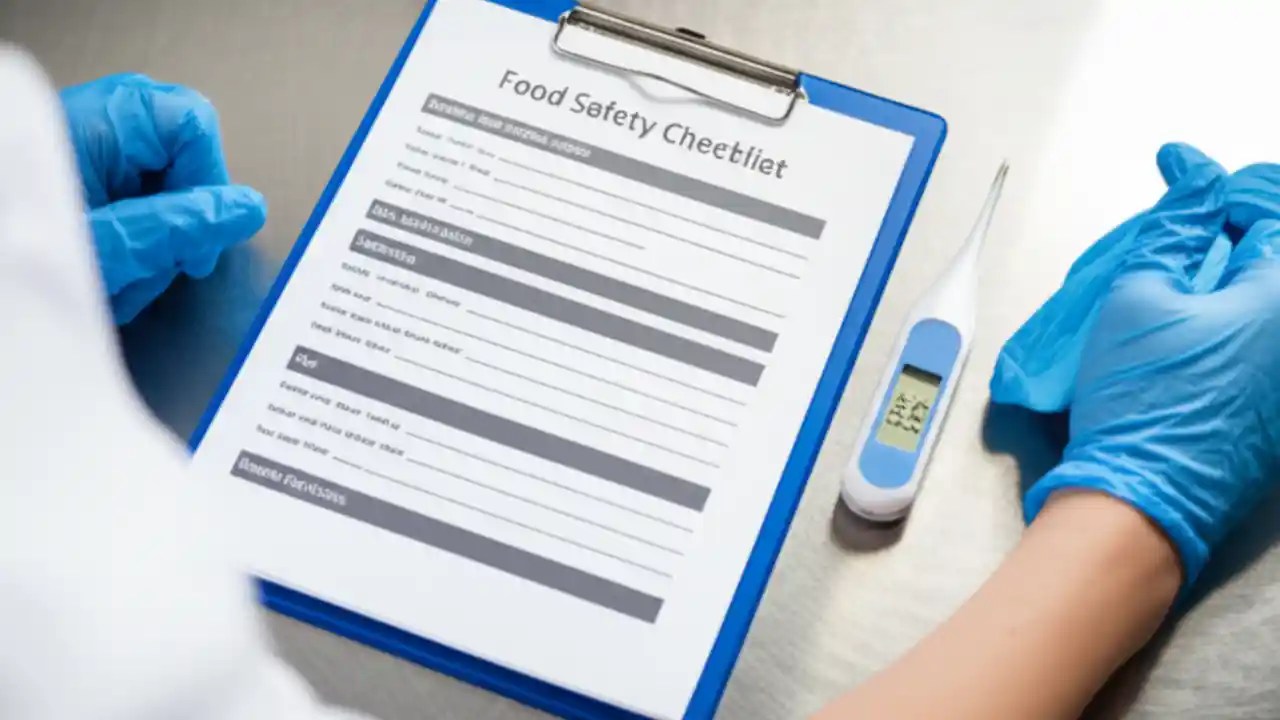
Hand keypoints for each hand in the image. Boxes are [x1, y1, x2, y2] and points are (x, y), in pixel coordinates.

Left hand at [60, 73, 266, 322]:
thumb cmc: (12, 258)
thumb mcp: (106, 247)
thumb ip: (180, 226)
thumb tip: (242, 210)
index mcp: (100, 120)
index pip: (193, 123)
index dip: (209, 179)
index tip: (201, 230)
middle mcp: (96, 131)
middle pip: (184, 165)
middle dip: (179, 225)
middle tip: (157, 261)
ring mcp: (91, 163)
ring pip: (166, 199)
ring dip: (154, 250)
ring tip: (117, 278)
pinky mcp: (89, 196)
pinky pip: (139, 218)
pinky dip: (133, 255)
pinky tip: (109, 277)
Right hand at [1024, 145, 1279, 588]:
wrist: (1144, 498)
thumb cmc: (1138, 397)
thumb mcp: (1138, 295)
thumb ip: (1176, 228)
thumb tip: (1197, 180)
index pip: (1267, 210)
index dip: (1220, 183)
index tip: (1177, 167)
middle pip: (1276, 256)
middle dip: (1244, 221)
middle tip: (1198, 209)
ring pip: (1270, 299)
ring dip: (1244, 268)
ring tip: (1198, 258)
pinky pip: (1268, 341)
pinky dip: (1245, 310)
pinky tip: (1205, 311)